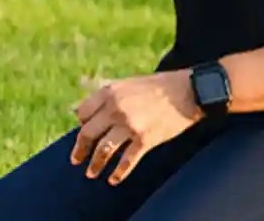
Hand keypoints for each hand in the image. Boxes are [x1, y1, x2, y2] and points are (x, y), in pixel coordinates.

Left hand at [70, 70, 201, 184]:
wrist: (187, 91)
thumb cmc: (158, 86)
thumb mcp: (128, 83)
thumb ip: (108, 96)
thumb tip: (84, 112)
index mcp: (110, 92)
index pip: (83, 113)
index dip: (82, 125)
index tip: (84, 135)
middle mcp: (116, 108)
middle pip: (88, 133)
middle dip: (80, 149)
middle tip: (75, 160)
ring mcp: (130, 125)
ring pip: (104, 150)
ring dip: (95, 164)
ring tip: (91, 173)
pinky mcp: (145, 139)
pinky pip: (127, 160)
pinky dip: (119, 173)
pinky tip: (113, 180)